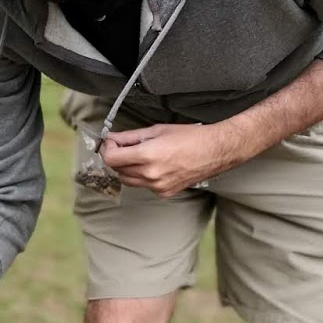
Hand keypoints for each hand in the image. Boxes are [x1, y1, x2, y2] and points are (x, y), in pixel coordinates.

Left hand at [98, 123, 236, 198]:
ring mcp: (158, 186)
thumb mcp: (157, 130)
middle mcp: (150, 174)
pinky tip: (155, 165)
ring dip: (128, 168)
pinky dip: (143, 177)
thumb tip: (113, 138)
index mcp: (147, 155)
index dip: (107, 148)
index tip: (112, 142)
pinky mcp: (165, 192)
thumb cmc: (190, 137)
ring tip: (140, 155)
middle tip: (125, 146)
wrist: (215, 151)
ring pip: (129, 180)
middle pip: (118, 170)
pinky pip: (144, 186)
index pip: (111, 158)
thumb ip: (131, 136)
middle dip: (117, 157)